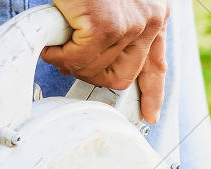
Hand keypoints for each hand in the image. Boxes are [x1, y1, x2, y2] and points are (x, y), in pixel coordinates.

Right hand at [43, 0, 170, 123]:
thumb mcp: (116, 3)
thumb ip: (121, 29)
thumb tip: (104, 63)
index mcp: (154, 14)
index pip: (157, 64)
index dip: (153, 93)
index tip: (150, 114)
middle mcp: (149, 20)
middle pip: (123, 77)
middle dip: (93, 76)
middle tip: (71, 62)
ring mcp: (129, 25)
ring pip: (98, 71)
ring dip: (71, 64)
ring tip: (58, 48)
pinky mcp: (105, 26)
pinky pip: (79, 60)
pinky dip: (60, 55)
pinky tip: (53, 43)